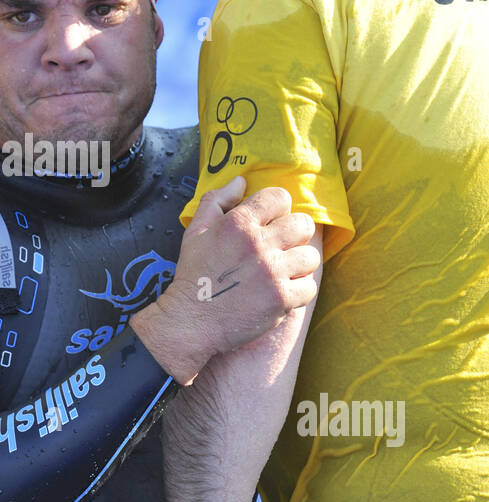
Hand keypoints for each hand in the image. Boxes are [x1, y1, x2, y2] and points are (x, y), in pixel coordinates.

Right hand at [131, 177, 318, 383]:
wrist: (190, 321)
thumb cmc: (193, 274)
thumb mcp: (196, 231)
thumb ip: (217, 200)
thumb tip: (241, 180)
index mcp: (238, 223)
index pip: (280, 197)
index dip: (277, 209)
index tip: (270, 223)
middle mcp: (258, 244)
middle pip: (303, 224)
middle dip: (294, 234)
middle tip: (281, 248)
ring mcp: (272, 273)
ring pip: (310, 256)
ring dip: (298, 264)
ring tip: (282, 272)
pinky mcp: (281, 300)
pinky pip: (310, 287)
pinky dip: (299, 291)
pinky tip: (282, 293)